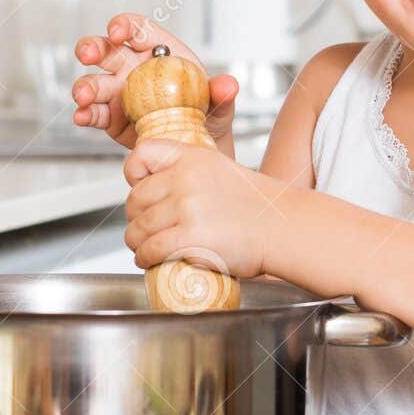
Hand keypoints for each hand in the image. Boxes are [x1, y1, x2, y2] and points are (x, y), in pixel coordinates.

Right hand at [72, 13, 238, 150]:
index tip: (117, 31)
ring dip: (85, 86)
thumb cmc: (207, 114)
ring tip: (83, 98)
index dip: (124, 25)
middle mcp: (133, 67)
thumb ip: (222, 92)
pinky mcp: (110, 117)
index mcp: (159, 53)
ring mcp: (118, 92)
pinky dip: (85, 114)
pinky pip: (94, 112)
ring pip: (95, 82)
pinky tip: (82, 117)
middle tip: (86, 54)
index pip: (138, 30)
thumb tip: (229, 85)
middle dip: (92, 47)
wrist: (195, 147)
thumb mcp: (220, 103)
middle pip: (107, 50)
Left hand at [122, 140, 277, 279]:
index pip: (141, 154)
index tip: (137, 188)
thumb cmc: (254, 205)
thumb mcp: (219, 169)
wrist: (281, 227)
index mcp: (191, 158)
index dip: (133, 174)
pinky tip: (149, 260)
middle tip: (143, 229)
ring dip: (137, 242)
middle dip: (135, 218)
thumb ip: (186, 173)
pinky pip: (151, 249)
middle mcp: (185, 179)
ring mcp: (186, 208)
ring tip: (144, 248)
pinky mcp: (189, 237)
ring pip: (139, 228)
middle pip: (135, 200)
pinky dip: (144, 258)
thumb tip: (152, 194)